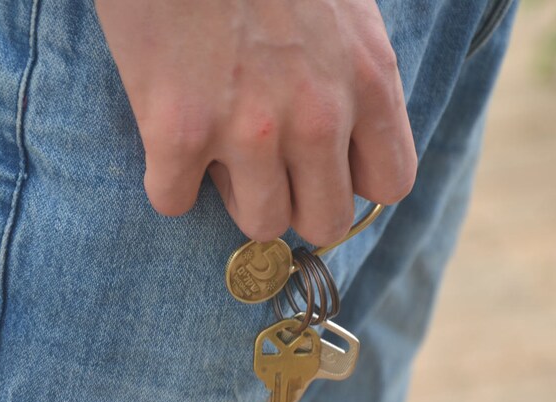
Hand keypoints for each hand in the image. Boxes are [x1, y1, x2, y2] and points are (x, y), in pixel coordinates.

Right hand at [94, 0, 416, 245]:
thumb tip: (338, 139)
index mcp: (368, 81)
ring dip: (235, 194)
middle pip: (325, 221)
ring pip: (258, 225)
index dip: (350, 182)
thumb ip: (351, 76)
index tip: (320, 164)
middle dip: (295, 200)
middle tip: (264, 163)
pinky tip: (167, 139)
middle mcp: (319, 115)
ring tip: (215, 145)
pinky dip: (168, 181)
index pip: (389, 185)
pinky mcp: (179, 131)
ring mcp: (251, 129)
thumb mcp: (342, 9)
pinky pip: (174, 201)